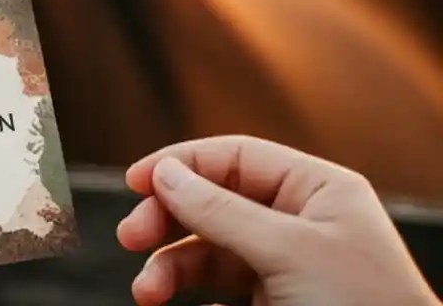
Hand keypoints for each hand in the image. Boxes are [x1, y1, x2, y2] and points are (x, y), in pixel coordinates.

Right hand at [116, 135, 438, 305]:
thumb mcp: (289, 251)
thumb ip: (221, 210)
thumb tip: (166, 173)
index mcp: (317, 190)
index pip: (235, 156)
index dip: (182, 163)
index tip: (136, 182)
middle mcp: (299, 222)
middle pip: (211, 201)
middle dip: (168, 219)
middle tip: (131, 238)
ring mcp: (285, 265)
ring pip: (207, 250)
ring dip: (169, 267)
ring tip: (147, 292)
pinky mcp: (274, 303)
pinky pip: (217, 288)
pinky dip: (189, 293)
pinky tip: (175, 304)